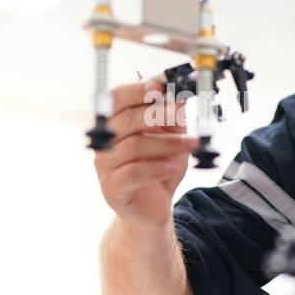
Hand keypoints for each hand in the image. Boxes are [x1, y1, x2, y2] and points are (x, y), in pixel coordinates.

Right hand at [93, 76, 197, 230]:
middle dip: (159, 114)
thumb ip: (173, 118)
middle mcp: (104, 142)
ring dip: (167, 143)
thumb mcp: (171, 137)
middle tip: (183, 114)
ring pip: (134, 146)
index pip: (116, 99)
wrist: (153, 206)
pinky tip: (174, 166)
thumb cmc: (158, 167)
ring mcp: (105, 166)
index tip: (158, 88)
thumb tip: (181, 98)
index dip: (135, 90)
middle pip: (126, 120)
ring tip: (190, 144)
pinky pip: (134, 173)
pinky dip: (157, 167)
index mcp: (114, 123)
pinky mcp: (112, 189)